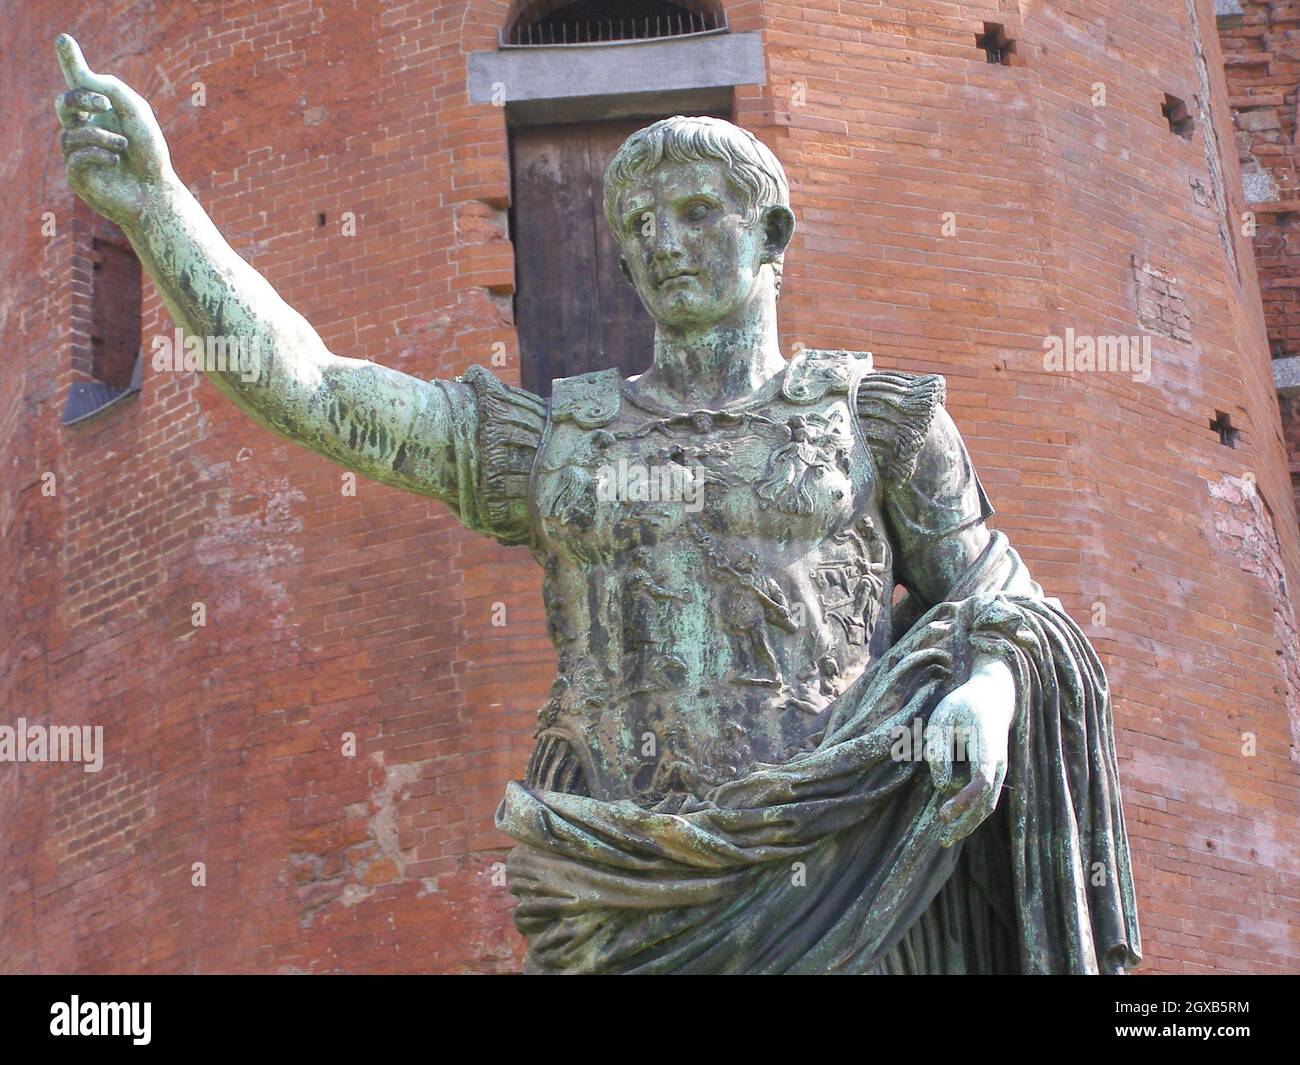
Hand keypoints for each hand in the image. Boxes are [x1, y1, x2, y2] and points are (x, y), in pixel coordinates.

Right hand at [54, 33, 173, 228]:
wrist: (156, 194)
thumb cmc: (150, 155)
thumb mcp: (137, 114)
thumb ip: (114, 89)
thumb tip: (86, 78)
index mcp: (102, 114)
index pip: (80, 85)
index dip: (71, 62)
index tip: (63, 38)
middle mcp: (86, 130)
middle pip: (64, 102)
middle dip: (81, 98)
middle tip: (104, 102)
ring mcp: (78, 152)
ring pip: (72, 131)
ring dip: (101, 135)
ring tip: (123, 147)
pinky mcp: (76, 175)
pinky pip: (75, 154)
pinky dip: (97, 153)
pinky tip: (114, 160)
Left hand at [924, 656, 1015, 847]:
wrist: (994, 697)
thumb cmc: (964, 705)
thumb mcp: (943, 718)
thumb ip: (939, 749)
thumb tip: (941, 785)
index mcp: (988, 747)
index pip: (981, 781)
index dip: (964, 799)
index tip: (944, 812)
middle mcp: (999, 764)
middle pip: (987, 802)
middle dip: (965, 822)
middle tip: (941, 837)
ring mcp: (1000, 771)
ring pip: (988, 805)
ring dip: (968, 823)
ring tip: (944, 838)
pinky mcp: (994, 774)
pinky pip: (985, 799)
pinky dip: (971, 813)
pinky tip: (952, 822)